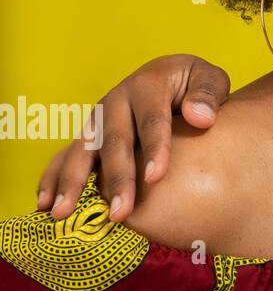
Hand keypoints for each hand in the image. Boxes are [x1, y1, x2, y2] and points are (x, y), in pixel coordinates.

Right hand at [35, 55, 230, 221]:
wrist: (172, 76)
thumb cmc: (195, 85)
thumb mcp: (210, 78)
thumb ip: (208, 93)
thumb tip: (201, 117)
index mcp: (148, 84)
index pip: (152, 120)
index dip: (154, 149)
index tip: (155, 178)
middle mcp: (117, 100)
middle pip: (115, 141)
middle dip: (117, 178)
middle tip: (120, 213)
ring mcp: (98, 118)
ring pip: (83, 150)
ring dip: (72, 182)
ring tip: (63, 213)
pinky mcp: (89, 134)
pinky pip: (65, 155)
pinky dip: (52, 178)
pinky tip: (44, 204)